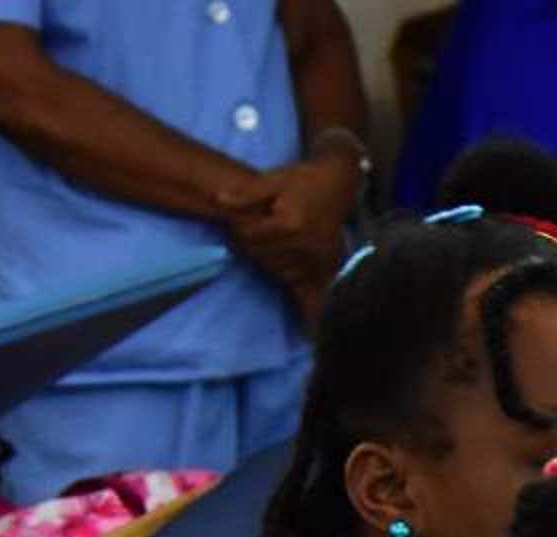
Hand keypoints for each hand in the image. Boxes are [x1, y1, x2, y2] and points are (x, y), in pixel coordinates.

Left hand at [217, 151, 356, 321]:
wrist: (338, 183)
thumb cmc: (303, 179)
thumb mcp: (273, 179)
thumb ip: (247, 193)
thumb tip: (218, 200)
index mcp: (289, 224)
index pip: (249, 237)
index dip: (239, 226)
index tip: (239, 216)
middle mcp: (303, 246)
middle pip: (261, 256)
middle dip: (252, 244)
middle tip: (259, 226)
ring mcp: (316, 260)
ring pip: (277, 270)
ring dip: (269, 260)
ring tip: (275, 240)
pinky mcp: (323, 267)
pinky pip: (313, 294)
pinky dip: (309, 314)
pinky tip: (308, 336)